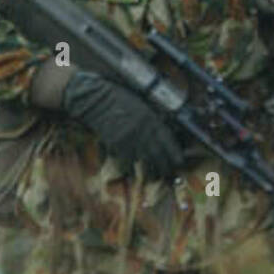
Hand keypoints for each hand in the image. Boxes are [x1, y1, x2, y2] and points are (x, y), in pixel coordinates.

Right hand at [61, 70, 183, 180]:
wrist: (95, 97)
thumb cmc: (117, 96)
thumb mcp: (140, 103)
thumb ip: (152, 116)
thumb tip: (163, 129)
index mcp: (150, 117)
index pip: (167, 140)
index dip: (174, 153)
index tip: (179, 162)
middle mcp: (142, 129)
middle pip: (158, 153)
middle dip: (165, 166)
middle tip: (168, 174)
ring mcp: (129, 138)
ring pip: (144, 160)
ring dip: (150, 171)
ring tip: (154, 177)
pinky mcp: (115, 144)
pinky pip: (126, 161)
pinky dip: (130, 169)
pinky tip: (133, 173)